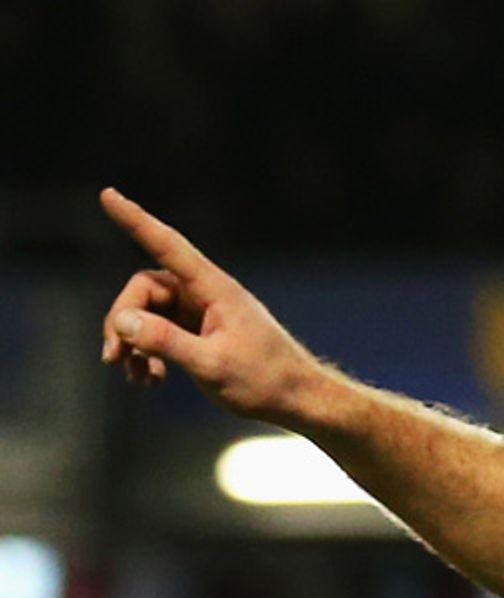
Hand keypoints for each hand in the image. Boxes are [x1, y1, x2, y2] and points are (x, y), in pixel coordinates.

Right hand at [98, 187, 323, 424]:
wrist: (298, 400)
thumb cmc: (265, 380)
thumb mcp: (211, 364)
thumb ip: (166, 342)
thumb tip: (123, 319)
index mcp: (215, 289)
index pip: (167, 245)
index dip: (135, 220)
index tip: (108, 194)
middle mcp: (207, 294)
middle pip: (145, 290)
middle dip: (123, 322)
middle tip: (112, 358)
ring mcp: (203, 313)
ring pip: (149, 315)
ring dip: (135, 344)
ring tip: (137, 378)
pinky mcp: (201, 333)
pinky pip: (161, 333)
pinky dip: (149, 355)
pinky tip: (152, 381)